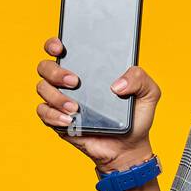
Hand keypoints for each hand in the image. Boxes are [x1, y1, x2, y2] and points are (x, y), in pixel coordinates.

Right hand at [35, 36, 160, 171]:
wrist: (129, 147)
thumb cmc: (135, 116)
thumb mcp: (148, 93)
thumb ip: (140, 78)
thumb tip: (117, 84)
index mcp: (89, 68)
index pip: (61, 49)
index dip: (53, 44)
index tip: (60, 47)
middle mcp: (70, 82)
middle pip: (45, 66)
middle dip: (55, 71)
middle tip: (75, 81)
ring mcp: (61, 100)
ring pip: (42, 88)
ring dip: (56, 96)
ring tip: (76, 108)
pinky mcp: (58, 120)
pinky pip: (43, 113)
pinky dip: (53, 115)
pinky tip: (69, 120)